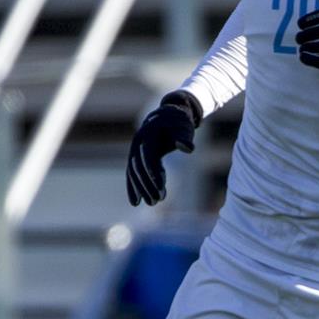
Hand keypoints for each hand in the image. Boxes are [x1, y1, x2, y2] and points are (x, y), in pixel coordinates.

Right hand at [125, 91, 199, 206]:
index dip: (154, 174)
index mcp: (149, 135)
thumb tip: (187, 148)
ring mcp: (135, 149)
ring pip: (134, 172)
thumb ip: (184, 137)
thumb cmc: (179, 122)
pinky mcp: (136, 156)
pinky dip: (133, 187)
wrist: (169, 114)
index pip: (149, 157)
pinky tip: (136, 201)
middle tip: (157, 201)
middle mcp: (138, 142)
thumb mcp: (184, 127)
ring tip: (151, 203)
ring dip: (140, 189)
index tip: (161, 189)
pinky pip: (131, 173)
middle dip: (147, 185)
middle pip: (139, 168)